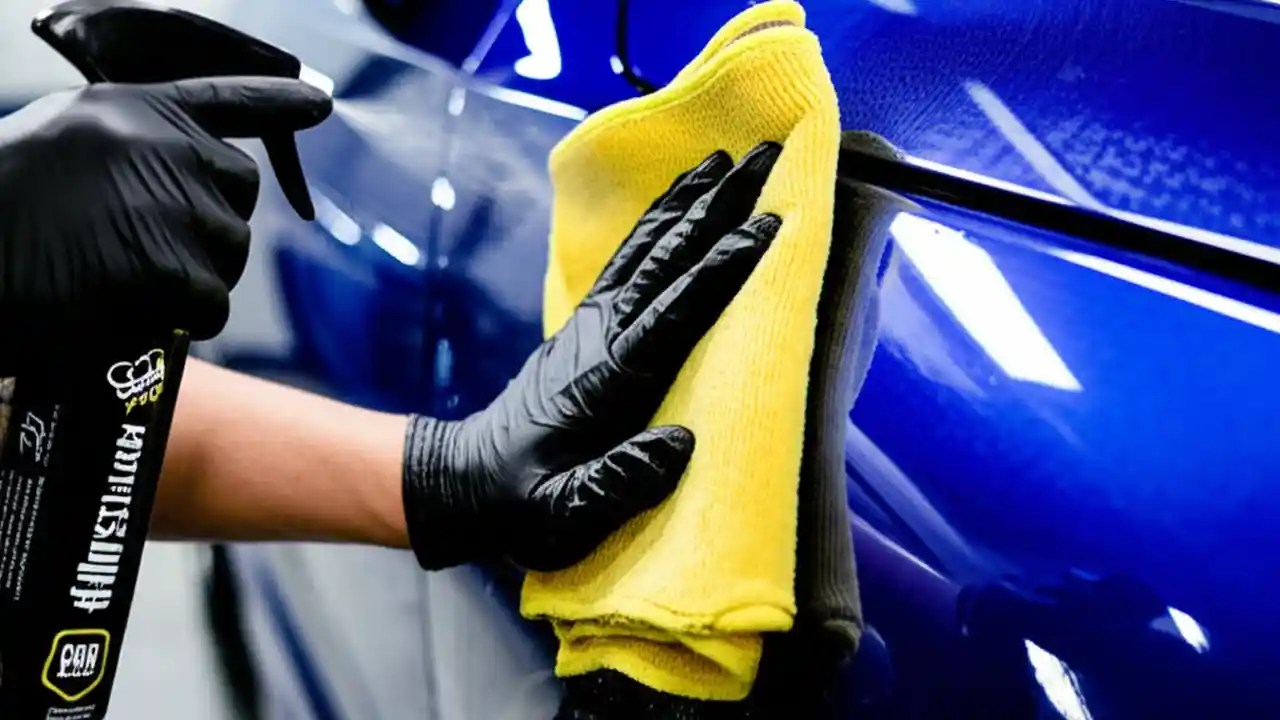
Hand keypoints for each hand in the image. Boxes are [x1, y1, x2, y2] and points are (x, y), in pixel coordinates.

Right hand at [0, 77, 330, 373]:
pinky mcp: (167, 266)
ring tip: (123, 275)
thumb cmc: (5, 216)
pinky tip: (137, 310)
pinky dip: (185, 318)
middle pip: (238, 193)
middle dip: (209, 224)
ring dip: (194, 274)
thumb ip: (133, 148)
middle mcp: (159, 147)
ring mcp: (168, 205)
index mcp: (130, 110)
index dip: (277, 101)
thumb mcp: (64, 146)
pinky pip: (213, 302)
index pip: (223, 99)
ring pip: (230, 252)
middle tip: (146, 245)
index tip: (319, 102)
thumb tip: (197, 178)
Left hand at [404, 143, 782, 570]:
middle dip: (718, 207)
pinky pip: (629, 258)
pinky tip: (682, 197)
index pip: (674, 311)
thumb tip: (681, 443)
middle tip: (765, 156)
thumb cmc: (521, 505)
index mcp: (607, 380)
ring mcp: (592, 323)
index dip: (721, 267)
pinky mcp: (587, 322)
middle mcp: (602, 337)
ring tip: (729, 156)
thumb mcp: (561, 514)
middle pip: (667, 259)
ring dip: (691, 201)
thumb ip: (616, 483)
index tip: (767, 223)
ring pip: (648, 247)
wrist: (466, 480)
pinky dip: (659, 220)